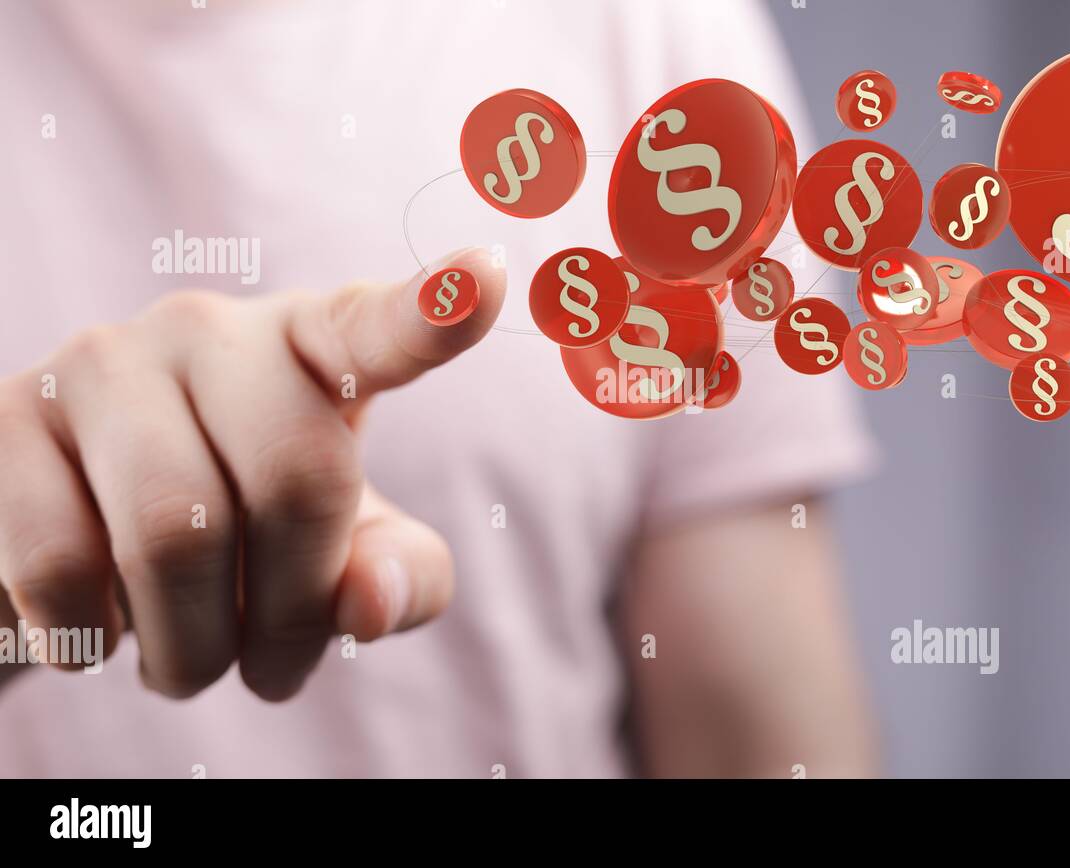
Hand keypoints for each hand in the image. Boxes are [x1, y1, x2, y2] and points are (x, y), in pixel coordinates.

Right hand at [0, 248, 503, 699]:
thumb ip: (394, 573)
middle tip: (272, 669)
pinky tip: (96, 627)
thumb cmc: (239, 534)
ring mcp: (101, 363)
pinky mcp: (3, 419)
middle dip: (294, 615)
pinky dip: (90, 637)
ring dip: (194, 649)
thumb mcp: (337, 555)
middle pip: (296, 481)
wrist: (74, 534)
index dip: (434, 314)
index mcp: (310, 348)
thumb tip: (370, 605)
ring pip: (174, 533)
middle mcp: (211, 330)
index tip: (491, 278)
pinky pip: (60, 564)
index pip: (377, 328)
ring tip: (190, 662)